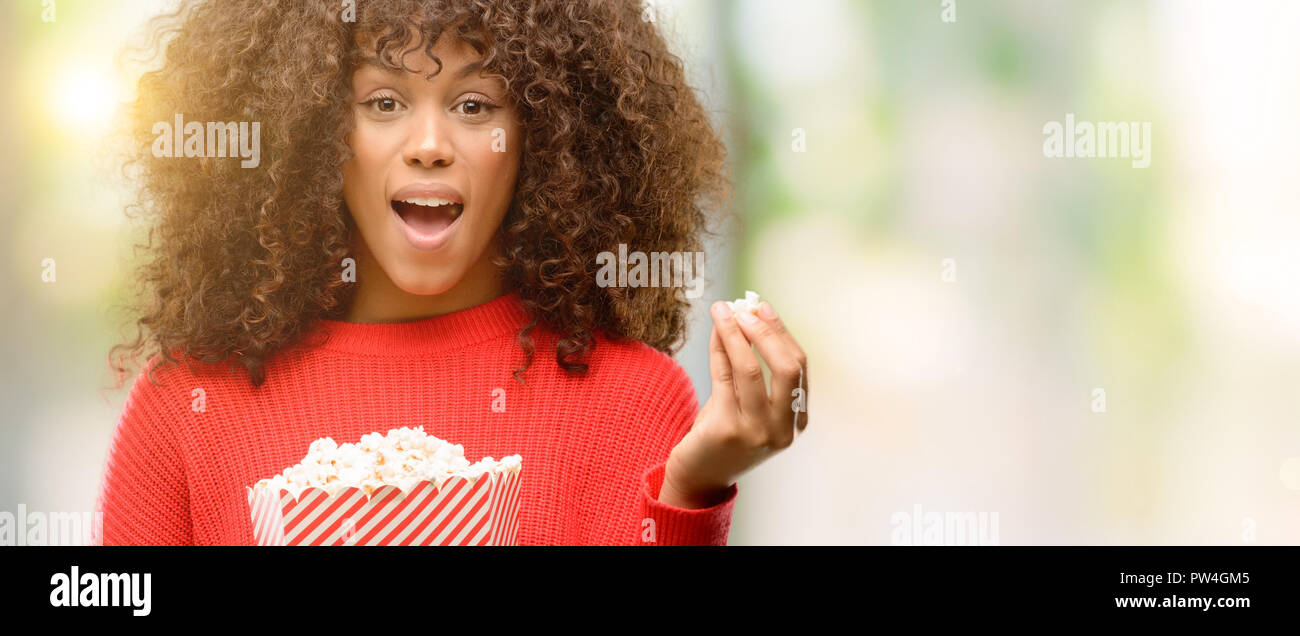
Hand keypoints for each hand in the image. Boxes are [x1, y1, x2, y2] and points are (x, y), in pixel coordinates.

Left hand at [662, 299, 808, 507]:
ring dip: (736, 334)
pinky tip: (713, 333)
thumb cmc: (723, 434)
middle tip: (743, 308)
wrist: (698, 478)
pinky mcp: (727, 431)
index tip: (762, 308)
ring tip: (722, 311)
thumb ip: (748, 366)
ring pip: (752, 370)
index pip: (798, 366)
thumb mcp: (744, 401)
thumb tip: (743, 315)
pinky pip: (723, 378)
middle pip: (786, 367)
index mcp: (796, 421)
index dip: (781, 333)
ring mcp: (756, 432)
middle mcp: (782, 429)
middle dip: (765, 331)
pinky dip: (718, 350)